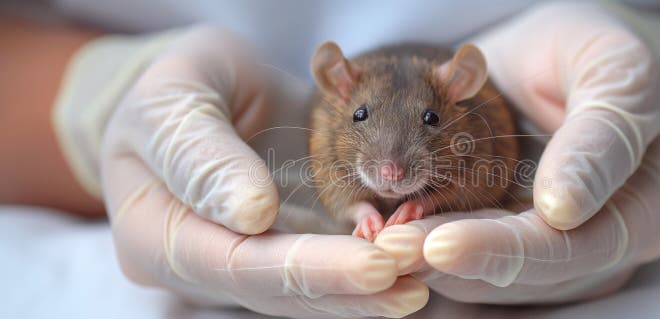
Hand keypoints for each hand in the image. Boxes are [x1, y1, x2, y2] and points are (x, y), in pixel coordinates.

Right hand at [56, 25, 426, 316]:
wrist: (201, 90)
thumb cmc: (173, 83)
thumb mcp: (173, 98)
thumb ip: (201, 154)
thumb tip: (251, 216)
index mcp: (152, 234)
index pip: (233, 265)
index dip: (305, 270)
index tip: (374, 263)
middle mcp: (199, 262)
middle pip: (275, 289)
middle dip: (349, 285)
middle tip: (415, 274)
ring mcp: (241, 258)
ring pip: (305, 288)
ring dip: (367, 284)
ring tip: (422, 269)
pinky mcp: (280, 244)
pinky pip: (323, 261)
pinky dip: (367, 259)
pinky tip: (409, 256)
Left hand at [374, 1, 659, 302]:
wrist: (576, 61)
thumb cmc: (606, 56)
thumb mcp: (619, 73)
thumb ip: (602, 136)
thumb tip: (561, 210)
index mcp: (642, 212)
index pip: (574, 247)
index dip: (506, 250)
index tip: (442, 243)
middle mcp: (598, 245)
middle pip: (524, 273)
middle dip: (452, 260)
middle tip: (388, 245)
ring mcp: (553, 248)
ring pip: (490, 276)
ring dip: (429, 260)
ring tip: (377, 240)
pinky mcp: (511, 237)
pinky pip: (469, 255)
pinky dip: (427, 247)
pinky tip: (387, 230)